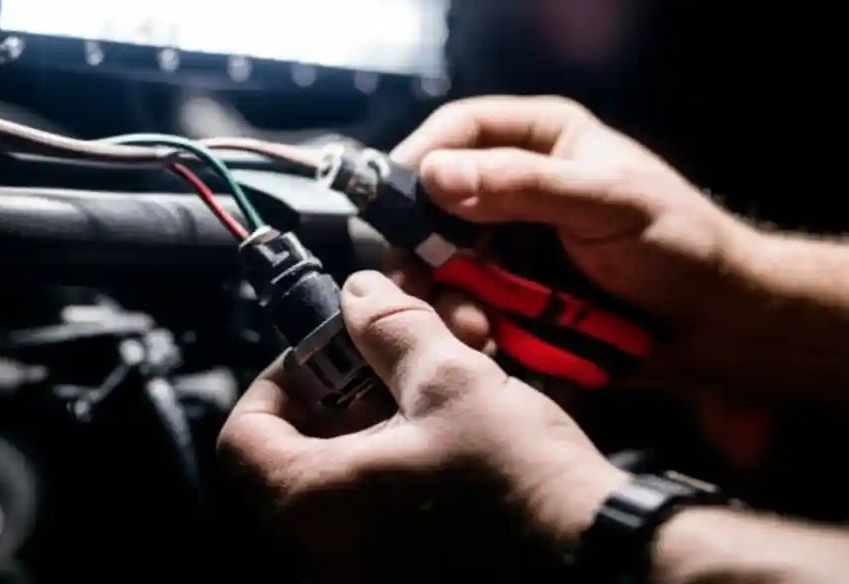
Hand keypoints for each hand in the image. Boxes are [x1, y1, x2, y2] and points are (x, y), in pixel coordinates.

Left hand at [217, 271, 627, 581]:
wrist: (603, 561)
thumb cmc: (522, 487)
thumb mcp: (450, 382)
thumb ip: (389, 330)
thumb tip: (359, 293)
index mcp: (311, 502)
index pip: (245, 434)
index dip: (278, 379)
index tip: (321, 350)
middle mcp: (325, 550)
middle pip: (302, 451)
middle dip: (349, 387)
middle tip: (392, 353)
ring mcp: (368, 569)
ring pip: (353, 476)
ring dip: (387, 418)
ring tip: (441, 377)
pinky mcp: (411, 575)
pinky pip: (389, 509)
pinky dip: (409, 461)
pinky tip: (460, 425)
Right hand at [389, 95, 757, 359]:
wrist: (722, 328)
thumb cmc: (684, 248)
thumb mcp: (607, 204)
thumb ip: (524, 185)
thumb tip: (436, 175)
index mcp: (542, 139)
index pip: (460, 130)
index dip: (420, 159)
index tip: (392, 202)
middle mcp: (516, 187)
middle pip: (435, 202)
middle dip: (425, 247)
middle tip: (419, 283)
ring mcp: (512, 245)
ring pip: (444, 261)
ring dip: (446, 296)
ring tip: (473, 330)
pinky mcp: (513, 296)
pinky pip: (467, 304)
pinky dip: (468, 325)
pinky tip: (487, 344)